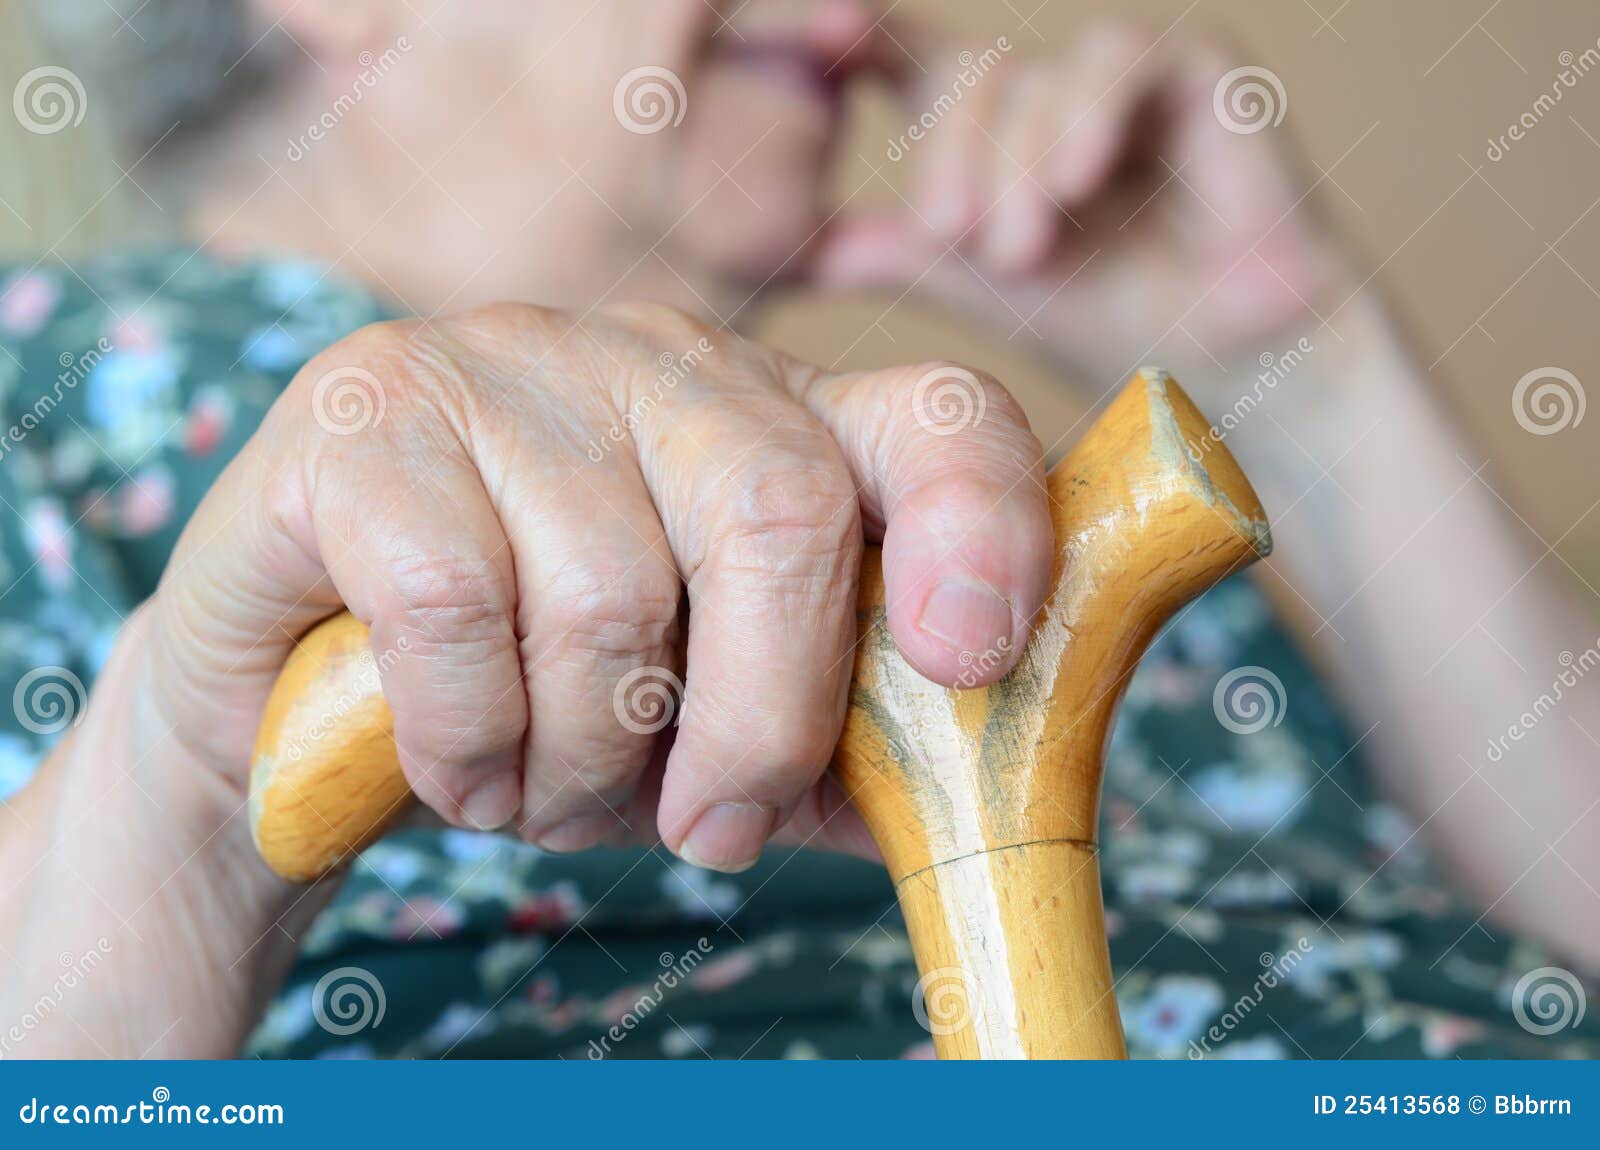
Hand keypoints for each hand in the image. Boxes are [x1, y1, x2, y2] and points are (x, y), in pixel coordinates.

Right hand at [5, 301, 1051, 1055]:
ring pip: (609, 589)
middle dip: (758, 724)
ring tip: (539, 788)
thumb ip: (843, 750)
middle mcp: (662, 359)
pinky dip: (466, 736)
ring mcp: (511, 358)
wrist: (308, 690)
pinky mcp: (366, 400)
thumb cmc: (546, 703)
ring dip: (581, 762)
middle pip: (782, 511)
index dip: (985, 526)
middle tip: (706, 829)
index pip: (938, 418)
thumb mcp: (717, 737)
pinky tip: (454, 763)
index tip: (966, 660)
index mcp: (783, 421)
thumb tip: (977, 795)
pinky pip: (455, 600)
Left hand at [813, 24, 1344, 392]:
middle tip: (955, 238)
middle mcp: (1046, 86)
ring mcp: (1115, 71)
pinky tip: (1078, 178)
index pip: (911, 62)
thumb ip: (904, 255)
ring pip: (1033, 79)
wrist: (1225, 354)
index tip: (821, 41)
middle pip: (963, 75)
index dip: (862, 41)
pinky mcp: (1193, 64)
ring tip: (1021, 251)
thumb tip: (803, 253)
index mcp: (990, 124)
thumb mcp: (984, 287)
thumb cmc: (1108, 317)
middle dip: (950, 159)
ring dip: (1016, 165)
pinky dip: (1087, 116)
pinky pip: (1117, 63)